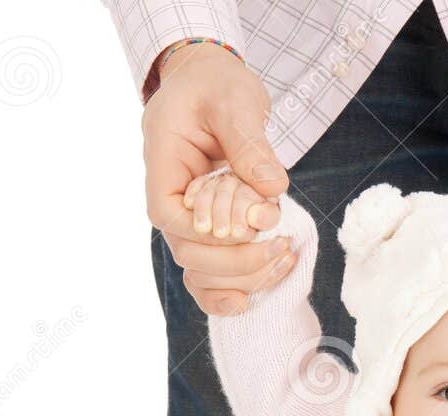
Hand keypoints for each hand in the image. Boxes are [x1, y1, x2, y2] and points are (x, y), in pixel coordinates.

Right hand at [143, 41, 290, 314]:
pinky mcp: (208, 232)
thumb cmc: (216, 85)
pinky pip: (207, 276)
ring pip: (200, 271)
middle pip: (187, 253)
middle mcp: (171, 200)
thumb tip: (273, 189)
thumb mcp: (234, 101)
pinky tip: (251, 299)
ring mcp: (188, 220)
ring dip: (242, 277)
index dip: (208, 231)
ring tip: (284, 258)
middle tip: (280, 245)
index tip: (250, 223)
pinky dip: (227, 293)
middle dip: (236, 260)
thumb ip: (249, 143)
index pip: (168, 215)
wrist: (211, 84)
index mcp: (162, 164)